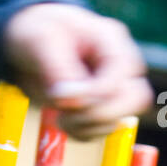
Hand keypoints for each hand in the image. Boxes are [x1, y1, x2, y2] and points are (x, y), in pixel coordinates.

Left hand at [3, 3, 152, 138]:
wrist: (30, 42)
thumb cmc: (38, 32)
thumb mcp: (42, 41)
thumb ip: (58, 70)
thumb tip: (70, 102)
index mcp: (111, 41)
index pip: (121, 75)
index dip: (95, 94)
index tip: (61, 96)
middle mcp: (119, 65)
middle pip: (136, 99)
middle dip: (100, 115)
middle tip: (68, 115)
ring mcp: (113, 88)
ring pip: (119, 119)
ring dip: (87, 128)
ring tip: (60, 118)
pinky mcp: (101, 106)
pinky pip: (102, 130)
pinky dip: (82, 133)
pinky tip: (63, 121)